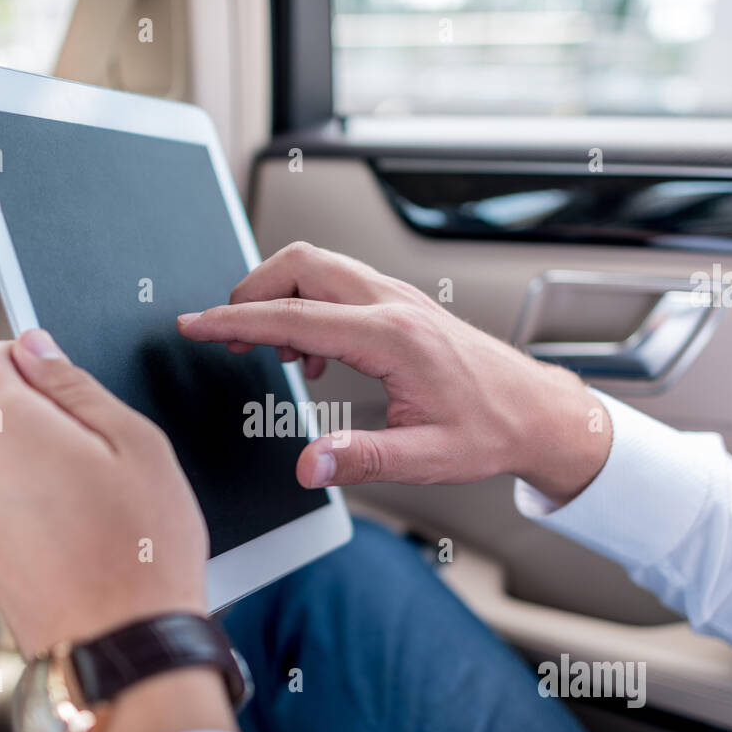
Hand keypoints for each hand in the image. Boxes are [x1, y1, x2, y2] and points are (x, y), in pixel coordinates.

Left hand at [0, 329, 207, 656]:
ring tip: (100, 515)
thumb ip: (73, 385)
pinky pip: (6, 515)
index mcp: (8, 431)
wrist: (126, 648)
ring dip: (43, 478)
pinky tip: (83, 544)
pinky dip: (37, 519)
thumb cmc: (142, 553)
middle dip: (46, 429)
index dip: (24, 361)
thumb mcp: (135, 443)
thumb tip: (34, 348)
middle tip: (106, 465)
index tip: (60, 383)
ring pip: (5, 471)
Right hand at [177, 242, 610, 504]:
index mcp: (393, 338)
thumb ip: (363, 459)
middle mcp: (393, 304)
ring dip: (280, 295)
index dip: (236, 320)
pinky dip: (307, 303)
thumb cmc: (491, 428)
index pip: (295, 317)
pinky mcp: (400, 303)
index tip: (195, 325)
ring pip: (318, 266)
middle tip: (227, 335)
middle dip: (252, 291)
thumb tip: (308, 467)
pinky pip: (337, 283)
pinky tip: (314, 352)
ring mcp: (397, 297)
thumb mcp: (428, 457)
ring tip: (275, 354)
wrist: (536, 410)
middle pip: (301, 265)